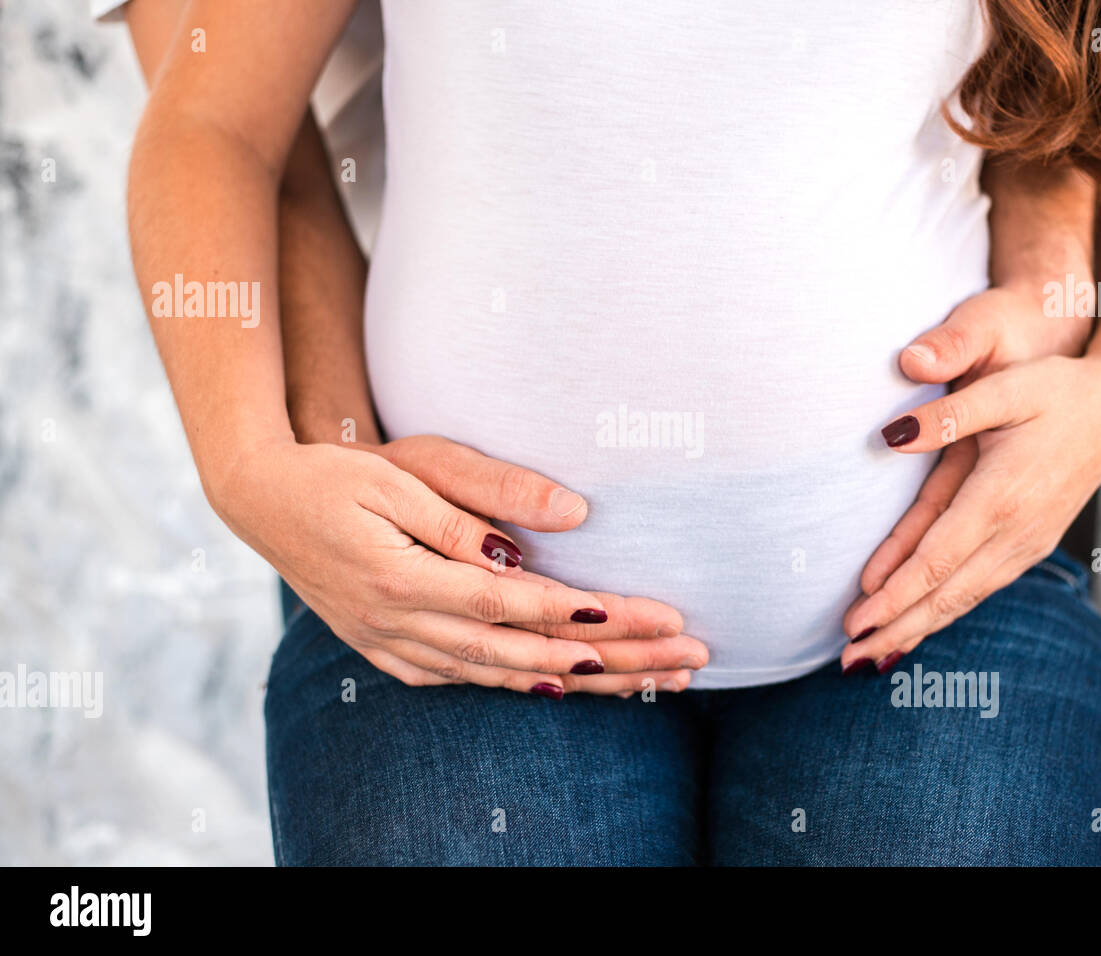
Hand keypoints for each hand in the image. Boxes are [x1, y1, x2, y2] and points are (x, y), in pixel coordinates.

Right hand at [214, 437, 706, 697]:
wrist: (262, 499)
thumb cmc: (338, 470)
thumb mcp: (407, 468)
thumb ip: (484, 501)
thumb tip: (571, 518)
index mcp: (404, 576)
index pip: (512, 604)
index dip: (581, 613)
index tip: (647, 614)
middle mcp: (401, 623)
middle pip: (524, 652)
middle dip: (613, 658)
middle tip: (685, 655)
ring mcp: (393, 644)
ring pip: (503, 675)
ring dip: (583, 679)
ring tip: (657, 679)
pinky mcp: (390, 650)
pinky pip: (467, 678)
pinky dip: (522, 684)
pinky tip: (568, 685)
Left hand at [840, 351, 1100, 673]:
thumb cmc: (1056, 390)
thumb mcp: (1003, 389)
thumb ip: (945, 415)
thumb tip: (890, 436)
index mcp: (1001, 496)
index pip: (936, 561)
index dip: (893, 595)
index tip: (854, 622)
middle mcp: (1016, 531)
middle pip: (946, 596)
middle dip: (895, 631)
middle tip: (848, 660)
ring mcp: (1028, 543)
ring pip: (964, 600)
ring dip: (917, 630)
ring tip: (873, 657)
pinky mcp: (1032, 544)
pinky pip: (980, 589)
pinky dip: (945, 614)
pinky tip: (918, 627)